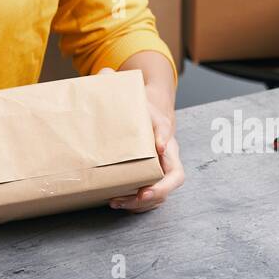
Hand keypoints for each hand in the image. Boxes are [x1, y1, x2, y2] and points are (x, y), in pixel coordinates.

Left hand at [99, 68, 183, 212]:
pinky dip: (137, 204)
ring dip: (142, 202)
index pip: (168, 134)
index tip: (159, 147)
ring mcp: (162, 168)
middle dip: (157, 190)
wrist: (146, 114)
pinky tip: (117, 202)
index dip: (165, 140)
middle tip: (139, 196)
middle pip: (174, 176)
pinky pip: (151, 198)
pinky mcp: (151, 180)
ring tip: (118, 202)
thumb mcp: (129, 93)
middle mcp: (167, 152)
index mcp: (162, 129)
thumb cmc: (138, 105)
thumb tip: (104, 74)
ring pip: (163, 192)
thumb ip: (115, 83)